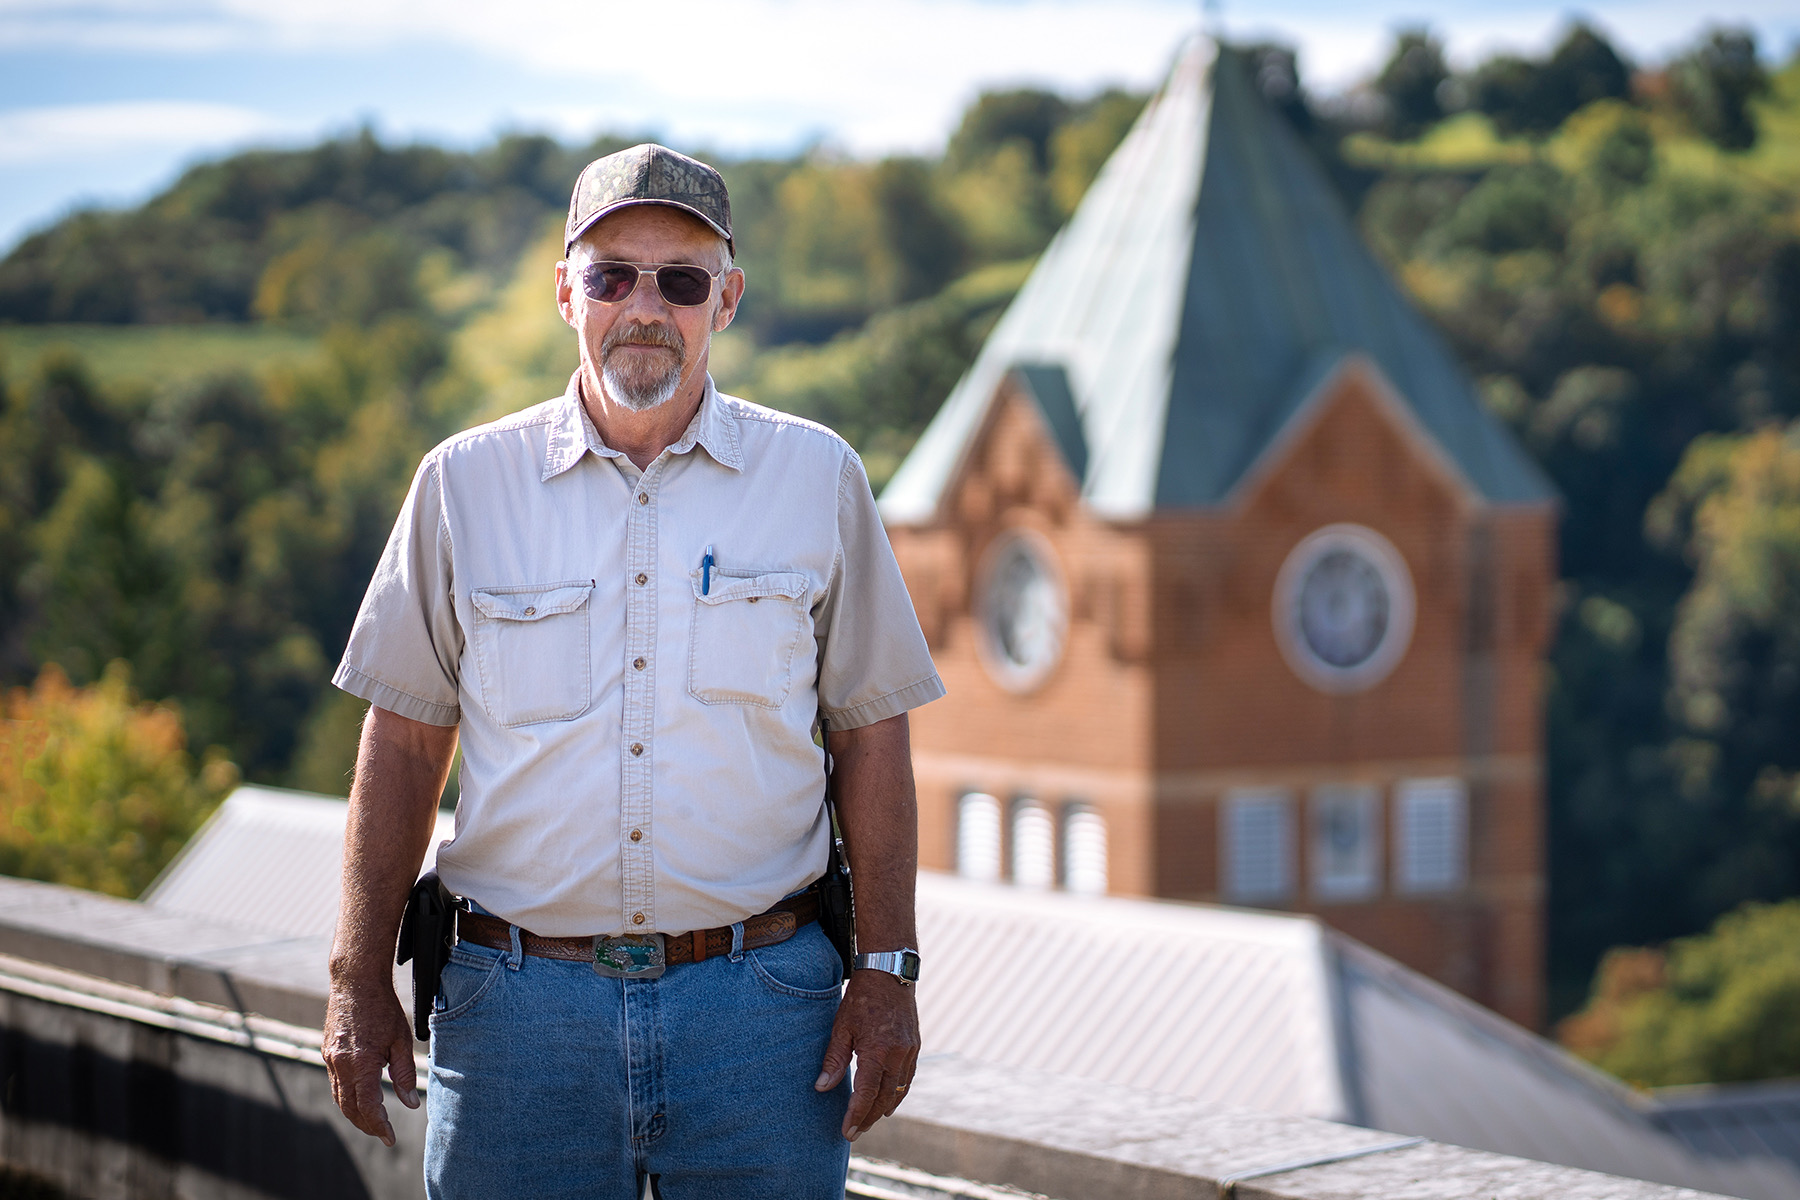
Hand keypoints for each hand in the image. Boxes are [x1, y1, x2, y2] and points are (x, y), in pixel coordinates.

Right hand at [323, 976, 419, 1145]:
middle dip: (366, 1125)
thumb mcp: (401, 1040)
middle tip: (383, 1134)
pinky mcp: (328, 1052)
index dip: (378, 1126)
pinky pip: (335, 1083)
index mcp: (360, 1063)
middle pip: (349, 1108)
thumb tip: (410, 1104)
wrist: (355, 981)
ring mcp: (331, 1059)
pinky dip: (347, 1096)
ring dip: (354, 1113)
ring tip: (373, 1121)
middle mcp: (340, 1064)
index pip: (367, 1106)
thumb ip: (404, 1073)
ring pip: (339, 1098)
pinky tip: (360, 1098)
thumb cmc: (382, 1008)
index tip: (390, 1138)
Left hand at [814, 969, 920, 1140]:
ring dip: (883, 1109)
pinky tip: (888, 1102)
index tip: (847, 1131)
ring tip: (868, 1120)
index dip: (856, 1115)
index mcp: (877, 1051)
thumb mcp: (841, 1027)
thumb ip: (833, 1060)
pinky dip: (897, 1094)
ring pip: (898, 1091)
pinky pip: (907, 1079)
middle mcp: (897, 1055)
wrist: (889, 974)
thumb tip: (822, 1088)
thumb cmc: (861, 999)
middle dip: (869, 1118)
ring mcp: (909, 1052)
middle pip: (884, 1099)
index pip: (866, 1094)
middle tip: (855, 1132)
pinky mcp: (915, 1047)